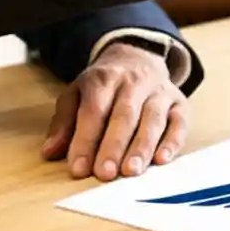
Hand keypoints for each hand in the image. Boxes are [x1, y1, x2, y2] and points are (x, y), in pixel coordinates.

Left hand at [41, 43, 188, 180]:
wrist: (138, 56)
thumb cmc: (103, 86)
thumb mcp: (76, 94)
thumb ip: (63, 123)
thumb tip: (50, 152)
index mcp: (103, 78)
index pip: (94, 110)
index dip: (85, 140)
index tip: (78, 168)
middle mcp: (134, 82)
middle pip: (124, 114)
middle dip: (114, 146)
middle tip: (105, 174)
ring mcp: (159, 91)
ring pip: (152, 118)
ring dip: (142, 146)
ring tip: (131, 172)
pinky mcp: (179, 103)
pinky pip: (178, 122)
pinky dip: (172, 141)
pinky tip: (161, 160)